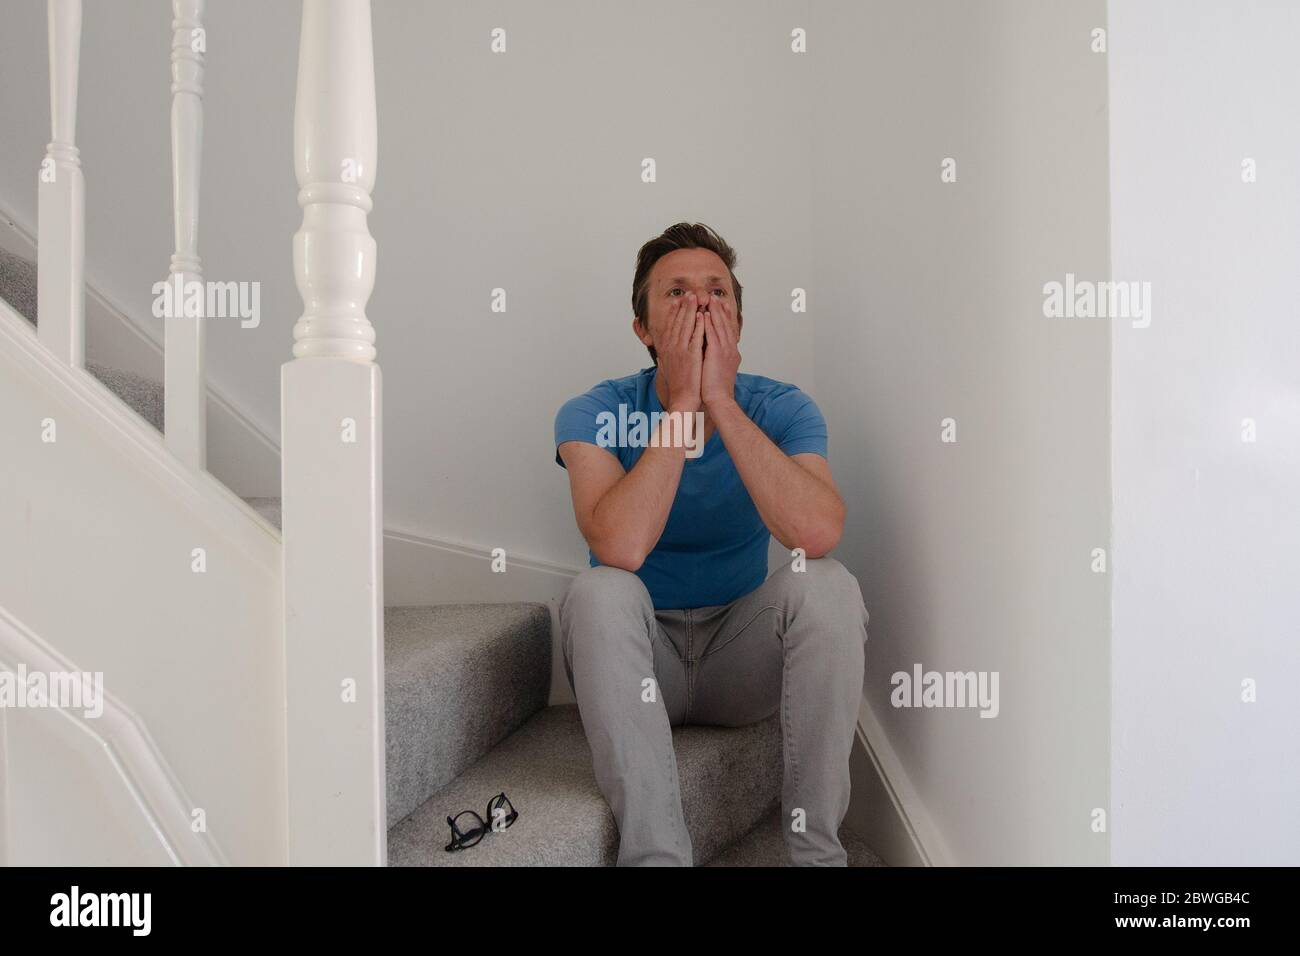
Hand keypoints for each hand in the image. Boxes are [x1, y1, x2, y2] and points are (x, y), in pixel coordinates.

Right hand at [658, 291, 704, 411]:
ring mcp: (681, 351)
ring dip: (690, 310)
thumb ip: (664, 360)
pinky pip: (695, 337)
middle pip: (677, 322)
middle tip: (688, 294)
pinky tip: (702, 315)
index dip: (674, 313)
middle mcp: (671, 348)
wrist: (682, 400)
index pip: (670, 327)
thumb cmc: (677, 387)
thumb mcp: (667, 370)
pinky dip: (698, 325)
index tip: (678, 302)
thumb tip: (661, 356)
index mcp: (666, 350)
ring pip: (685, 326)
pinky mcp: (691, 356)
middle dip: (683, 307)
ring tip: (695, 298)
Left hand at [701, 294, 739, 407]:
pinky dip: (710, 323)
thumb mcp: (718, 370)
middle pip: (726, 325)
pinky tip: (706, 314)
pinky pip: (713, 334)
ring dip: (715, 312)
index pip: (728, 331)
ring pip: (720, 326)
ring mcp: (725, 351)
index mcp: (731, 353)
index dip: (725, 318)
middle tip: (716, 298)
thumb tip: (710, 353)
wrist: (719, 400)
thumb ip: (715, 359)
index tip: (721, 306)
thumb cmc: (715, 390)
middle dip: (721, 310)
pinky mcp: (717, 354)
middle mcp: (730, 350)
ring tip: (710, 300)